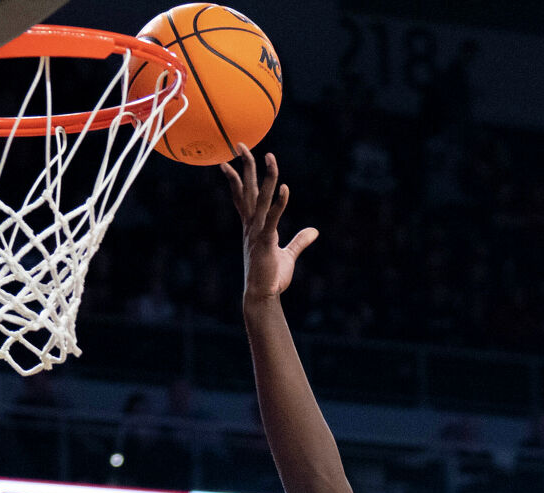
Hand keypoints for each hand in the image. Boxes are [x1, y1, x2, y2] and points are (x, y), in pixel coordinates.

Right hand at [218, 143, 317, 301]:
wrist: (262, 297)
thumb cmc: (271, 278)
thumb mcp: (288, 256)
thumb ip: (300, 241)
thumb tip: (314, 231)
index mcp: (253, 227)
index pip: (242, 197)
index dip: (236, 178)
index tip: (228, 161)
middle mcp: (251, 226)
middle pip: (247, 190)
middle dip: (244, 166)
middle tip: (240, 144)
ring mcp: (257, 233)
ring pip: (260, 199)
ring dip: (265, 177)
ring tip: (269, 157)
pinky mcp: (266, 242)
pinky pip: (272, 218)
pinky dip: (279, 203)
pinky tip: (284, 188)